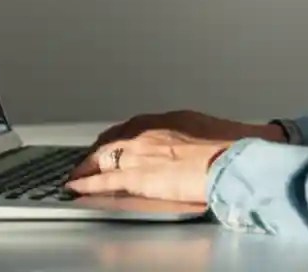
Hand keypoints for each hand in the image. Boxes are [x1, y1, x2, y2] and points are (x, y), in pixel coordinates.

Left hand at [65, 129, 230, 203]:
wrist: (228, 161)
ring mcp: (140, 153)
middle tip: (89, 158)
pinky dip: (87, 183)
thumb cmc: (229, 148)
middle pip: (113, 138)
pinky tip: (77, 187)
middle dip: (99, 149)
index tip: (114, 140)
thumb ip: (200, 135)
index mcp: (168, 120)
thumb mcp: (214, 130)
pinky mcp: (137, 177)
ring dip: (87, 166)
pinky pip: (104, 180)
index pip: (135, 126)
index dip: (121, 135)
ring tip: (78, 173)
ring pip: (103, 157)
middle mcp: (149, 132)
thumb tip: (208, 141)